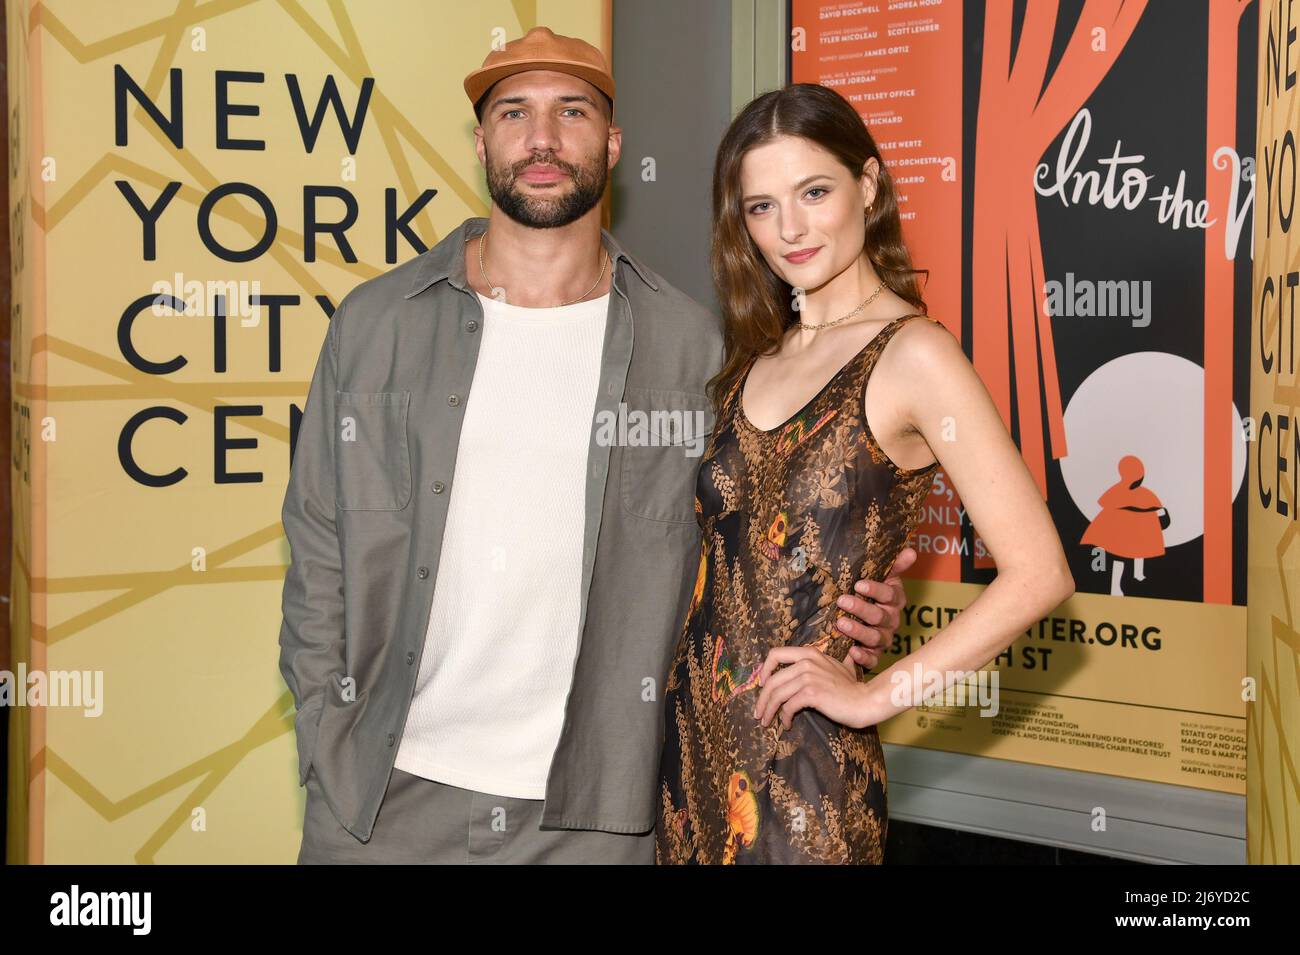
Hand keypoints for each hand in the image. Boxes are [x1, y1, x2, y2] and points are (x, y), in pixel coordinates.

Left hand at [752, 645, 871, 730]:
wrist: (865, 701)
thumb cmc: (851, 687)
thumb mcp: (836, 667)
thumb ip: (820, 663)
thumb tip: (807, 664)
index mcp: (809, 653)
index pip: (775, 654)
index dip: (765, 670)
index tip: (763, 685)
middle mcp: (807, 662)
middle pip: (772, 680)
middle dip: (762, 699)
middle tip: (759, 713)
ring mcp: (809, 677)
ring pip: (777, 694)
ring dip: (768, 710)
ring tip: (766, 721)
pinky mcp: (812, 693)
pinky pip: (788, 706)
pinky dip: (784, 717)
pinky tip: (787, 724)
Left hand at [838, 545, 915, 670]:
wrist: (856, 618)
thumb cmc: (866, 594)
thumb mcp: (878, 576)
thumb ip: (893, 564)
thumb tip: (911, 551)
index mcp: (893, 600)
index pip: (890, 595)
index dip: (876, 590)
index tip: (859, 584)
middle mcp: (891, 620)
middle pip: (880, 616)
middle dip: (861, 609)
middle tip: (842, 601)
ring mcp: (883, 639)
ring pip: (876, 638)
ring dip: (859, 631)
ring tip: (841, 623)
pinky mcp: (874, 655)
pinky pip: (873, 660)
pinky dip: (864, 657)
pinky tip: (852, 652)